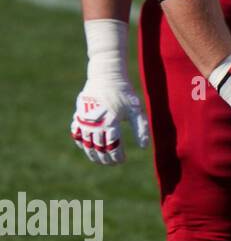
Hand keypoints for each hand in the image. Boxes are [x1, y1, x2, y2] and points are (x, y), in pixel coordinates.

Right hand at [71, 19, 150, 164]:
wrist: (106, 76)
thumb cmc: (125, 93)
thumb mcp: (137, 109)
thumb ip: (141, 128)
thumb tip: (144, 147)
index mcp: (112, 122)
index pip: (113, 147)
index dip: (116, 157)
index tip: (121, 161)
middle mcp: (96, 123)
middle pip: (99, 148)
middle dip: (105, 159)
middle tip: (112, 163)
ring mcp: (85, 120)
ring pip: (86, 144)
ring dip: (92, 154)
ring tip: (100, 160)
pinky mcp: (78, 116)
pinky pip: (76, 134)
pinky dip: (81, 143)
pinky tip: (87, 147)